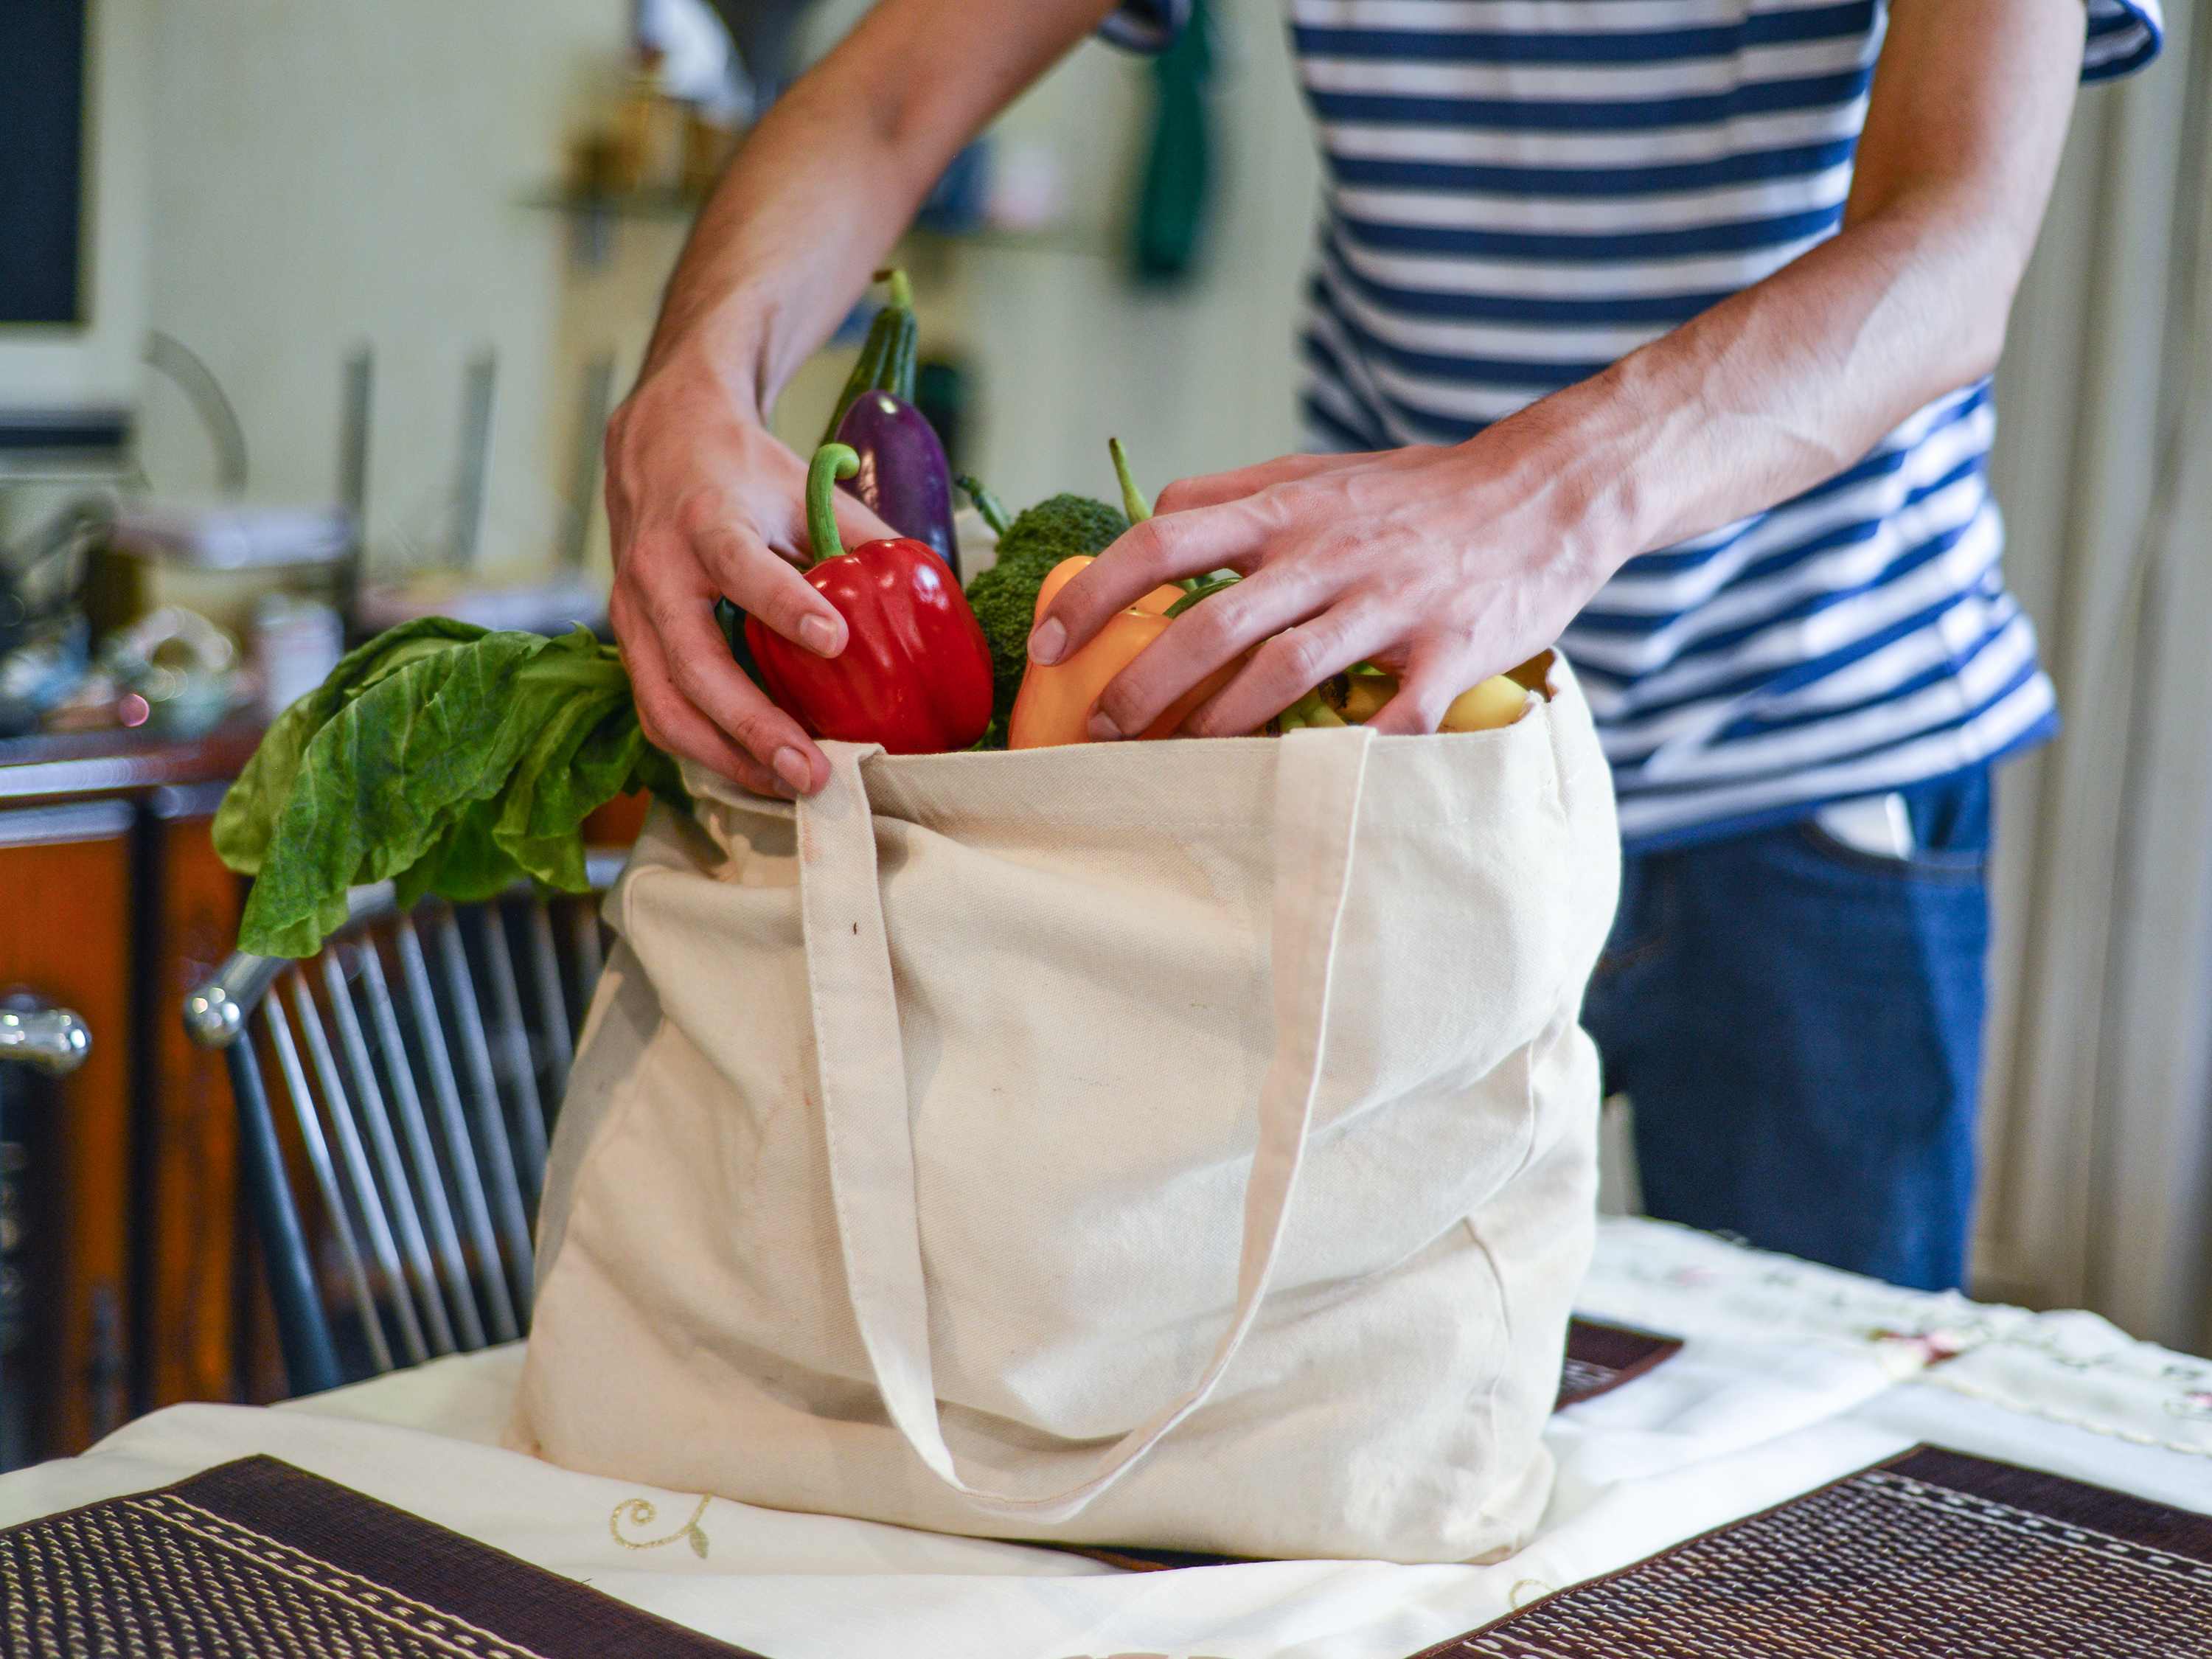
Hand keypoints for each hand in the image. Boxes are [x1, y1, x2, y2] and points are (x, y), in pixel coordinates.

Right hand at [604, 337, 896, 795]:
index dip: (783, 604)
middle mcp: (658, 570)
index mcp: (706, 520)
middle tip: (813, 770)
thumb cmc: (739, 471)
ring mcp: (633, 614)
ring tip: (790, 787)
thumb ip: (856, 538)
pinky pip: (660, 711)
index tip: (834, 641)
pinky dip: (708, 750)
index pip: (739, 563)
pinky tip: (757, 770)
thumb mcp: (800, 487)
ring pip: (666, 705)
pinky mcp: (630, 645)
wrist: (656, 446)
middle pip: (695, 663)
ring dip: (729, 758)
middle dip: (753, 727)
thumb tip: (926, 593)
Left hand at [1026, 429, 1613, 738]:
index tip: (1048, 645)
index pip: (1163, 540)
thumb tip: (1150, 513)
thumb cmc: (1420, 492)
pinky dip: (1348, 755)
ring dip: (1221, 726)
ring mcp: (1390, 603)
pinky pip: (1392, 716)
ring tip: (1178, 763)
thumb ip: (1236, 494)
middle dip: (1144, 686)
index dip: (1095, 594)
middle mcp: (1329, 553)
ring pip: (1285, 670)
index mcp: (1287, 510)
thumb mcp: (1320, 473)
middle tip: (1102, 732)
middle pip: (1211, 622)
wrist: (1548, 490)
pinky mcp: (1450, 650)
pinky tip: (1308, 786)